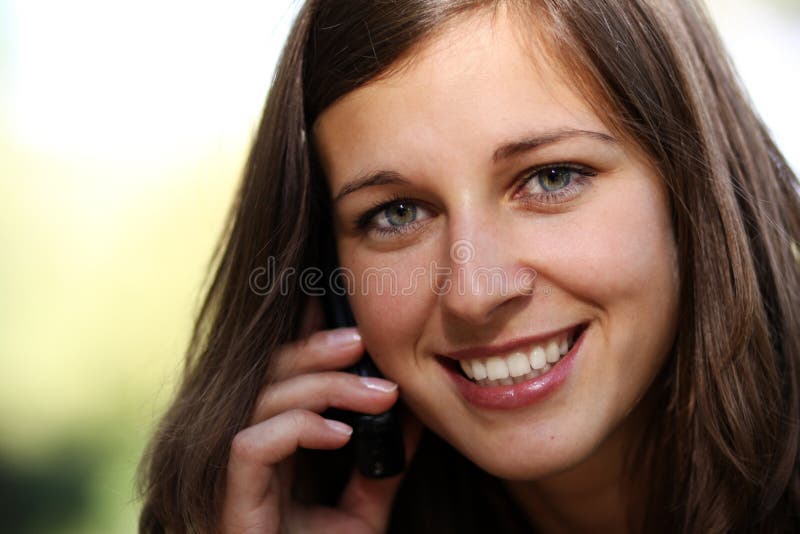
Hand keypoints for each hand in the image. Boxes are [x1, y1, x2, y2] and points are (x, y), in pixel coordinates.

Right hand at [219, 297, 421, 532]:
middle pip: (267, 376)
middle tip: (364, 341)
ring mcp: (235, 477)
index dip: (307, 339)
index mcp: (275, 451)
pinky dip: (298, 429)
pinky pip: (250, 444)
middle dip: (317, 349)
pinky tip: (341, 435)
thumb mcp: (362, 514)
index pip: (282, 377)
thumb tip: (414, 418)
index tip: (352, 320)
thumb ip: (380, 468)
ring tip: (379, 395)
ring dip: (323, 386)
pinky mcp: (230, 501)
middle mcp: (249, 455)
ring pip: (262, 400)